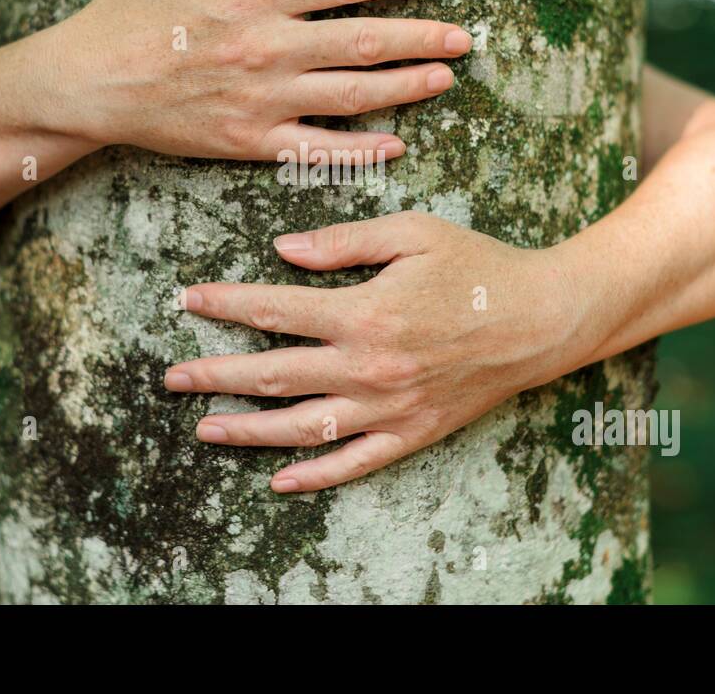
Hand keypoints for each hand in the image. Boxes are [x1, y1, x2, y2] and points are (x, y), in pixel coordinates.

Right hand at [57, 0, 471, 160]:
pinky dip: (360, 150)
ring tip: (444, 79)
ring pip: (353, 95)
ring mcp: (261, 99)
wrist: (87, 83)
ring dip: (407, 87)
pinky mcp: (248, 142)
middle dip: (422, 37)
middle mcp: (267, 47)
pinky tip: (396, 143)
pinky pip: (317, 150)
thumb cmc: (125, 8)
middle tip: (462, 37)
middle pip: (364, 41)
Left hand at [168, 212, 583, 491]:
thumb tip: (282, 250)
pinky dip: (314, 476)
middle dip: (215, 376)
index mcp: (365, 313)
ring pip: (302, 429)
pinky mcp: (412, 433)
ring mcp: (389, 408)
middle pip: (274, 376)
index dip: (225, 305)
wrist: (543, 320)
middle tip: (171, 378)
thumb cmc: (478, 268)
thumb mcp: (413, 233)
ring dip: (248, 431)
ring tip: (204, 429)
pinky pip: (354, 464)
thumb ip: (344, 242)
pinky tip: (279, 480)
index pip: (274, 312)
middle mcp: (369, 368)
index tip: (188, 300)